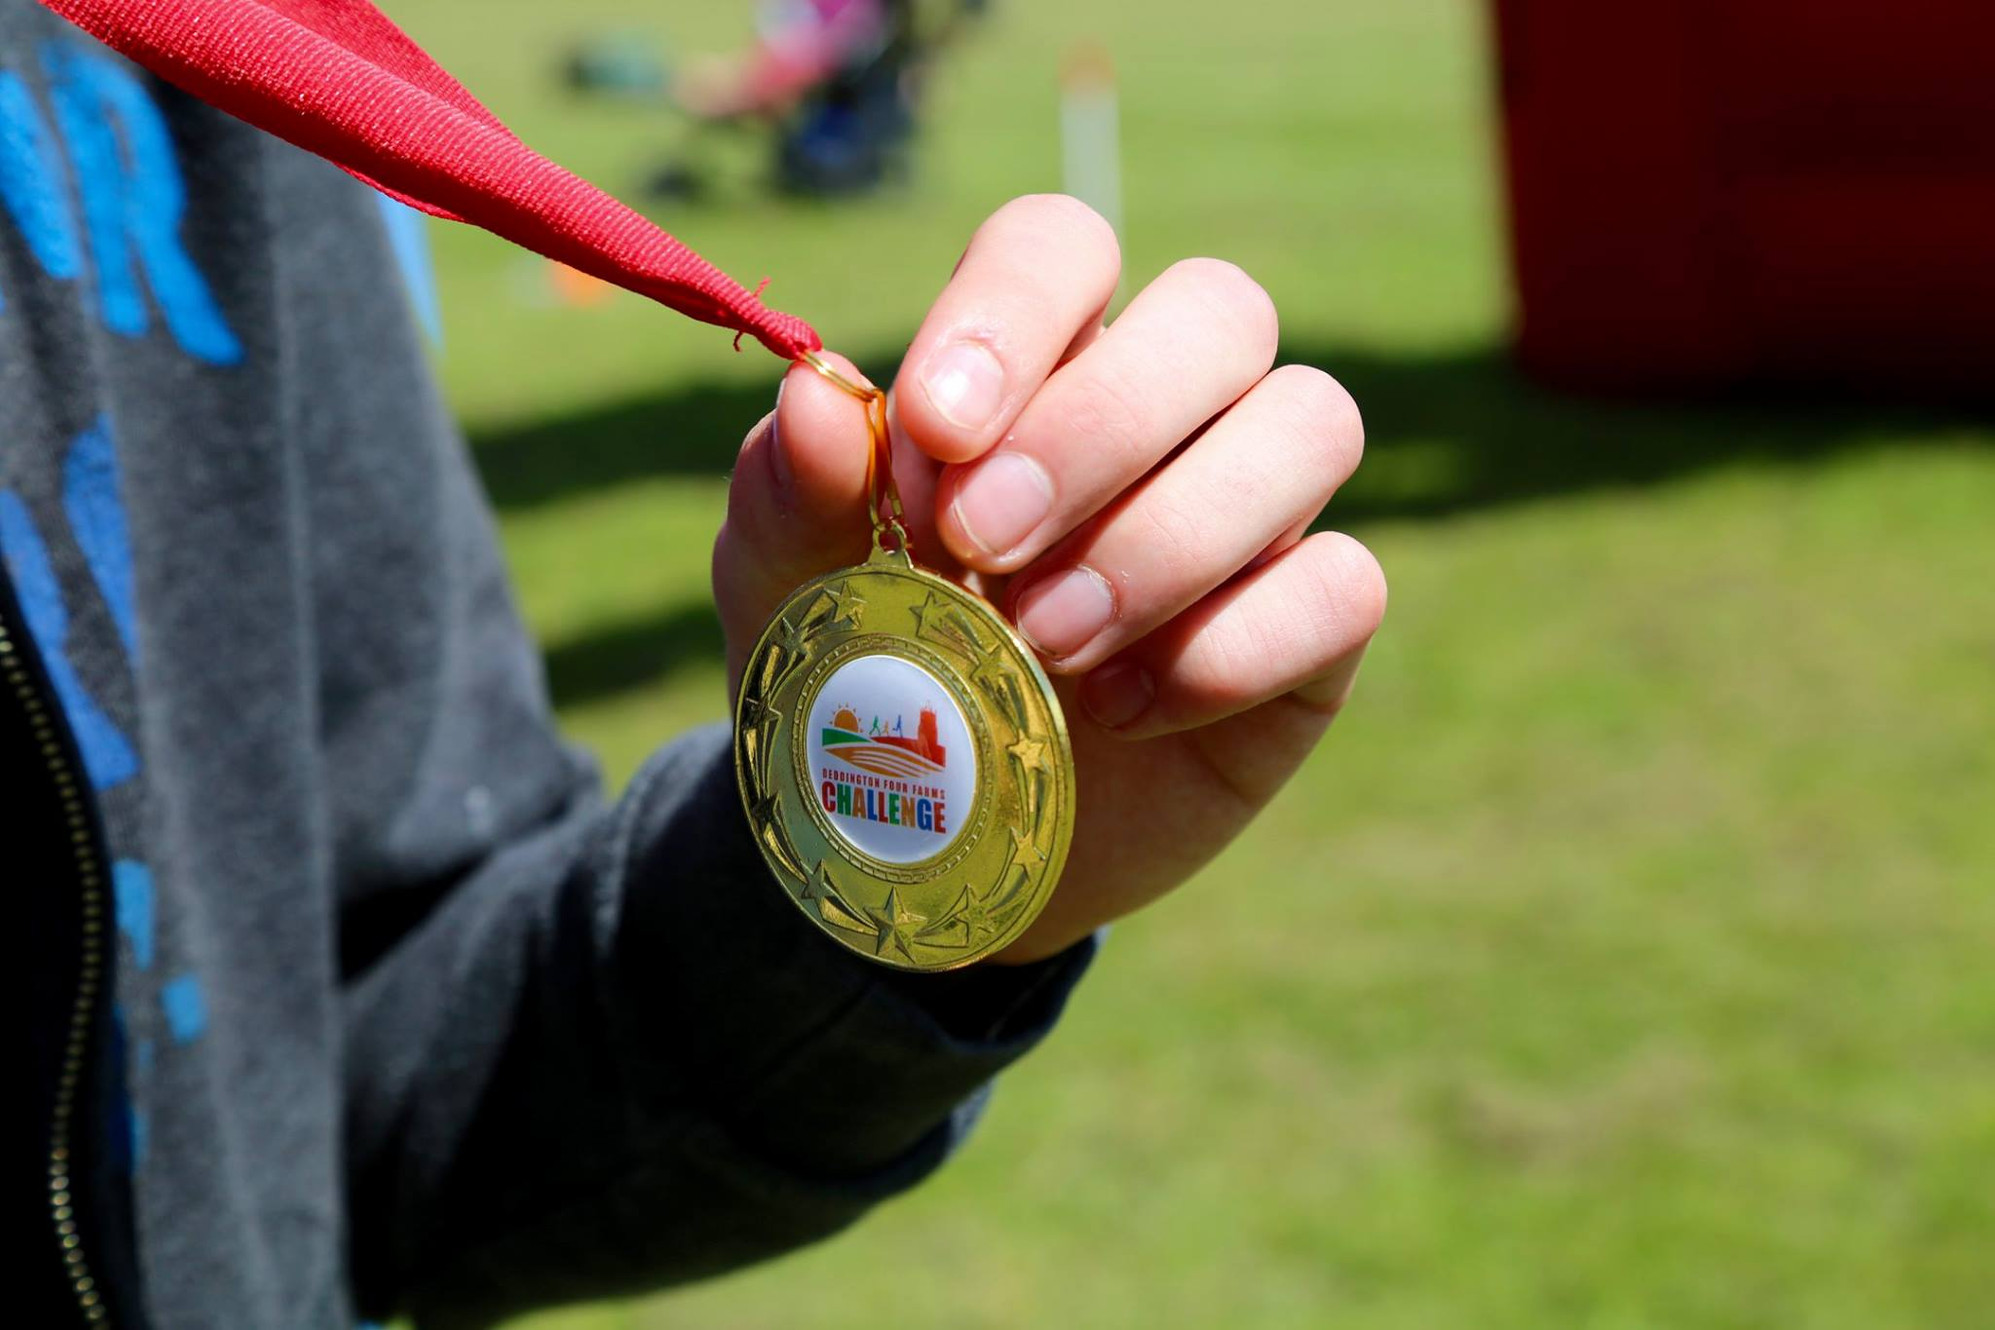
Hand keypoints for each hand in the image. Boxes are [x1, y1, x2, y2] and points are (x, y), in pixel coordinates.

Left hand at [713, 195, 1383, 961]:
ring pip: (1311, 423)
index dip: (1012, 311)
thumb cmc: (862, 680)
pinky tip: (1125, 712)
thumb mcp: (792, 594)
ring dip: (1170, 534)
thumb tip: (815, 390)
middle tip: (981, 546)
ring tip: (1048, 644)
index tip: (934, 430)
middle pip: (1219, 311)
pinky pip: (1344, 586)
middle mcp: (1167, 415)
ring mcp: (1255, 518)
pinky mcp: (1310, 636)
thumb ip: (797, 493)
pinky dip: (1236, 646)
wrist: (927, 847)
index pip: (1064, 246)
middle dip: (1100, 423)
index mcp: (1034, 365)